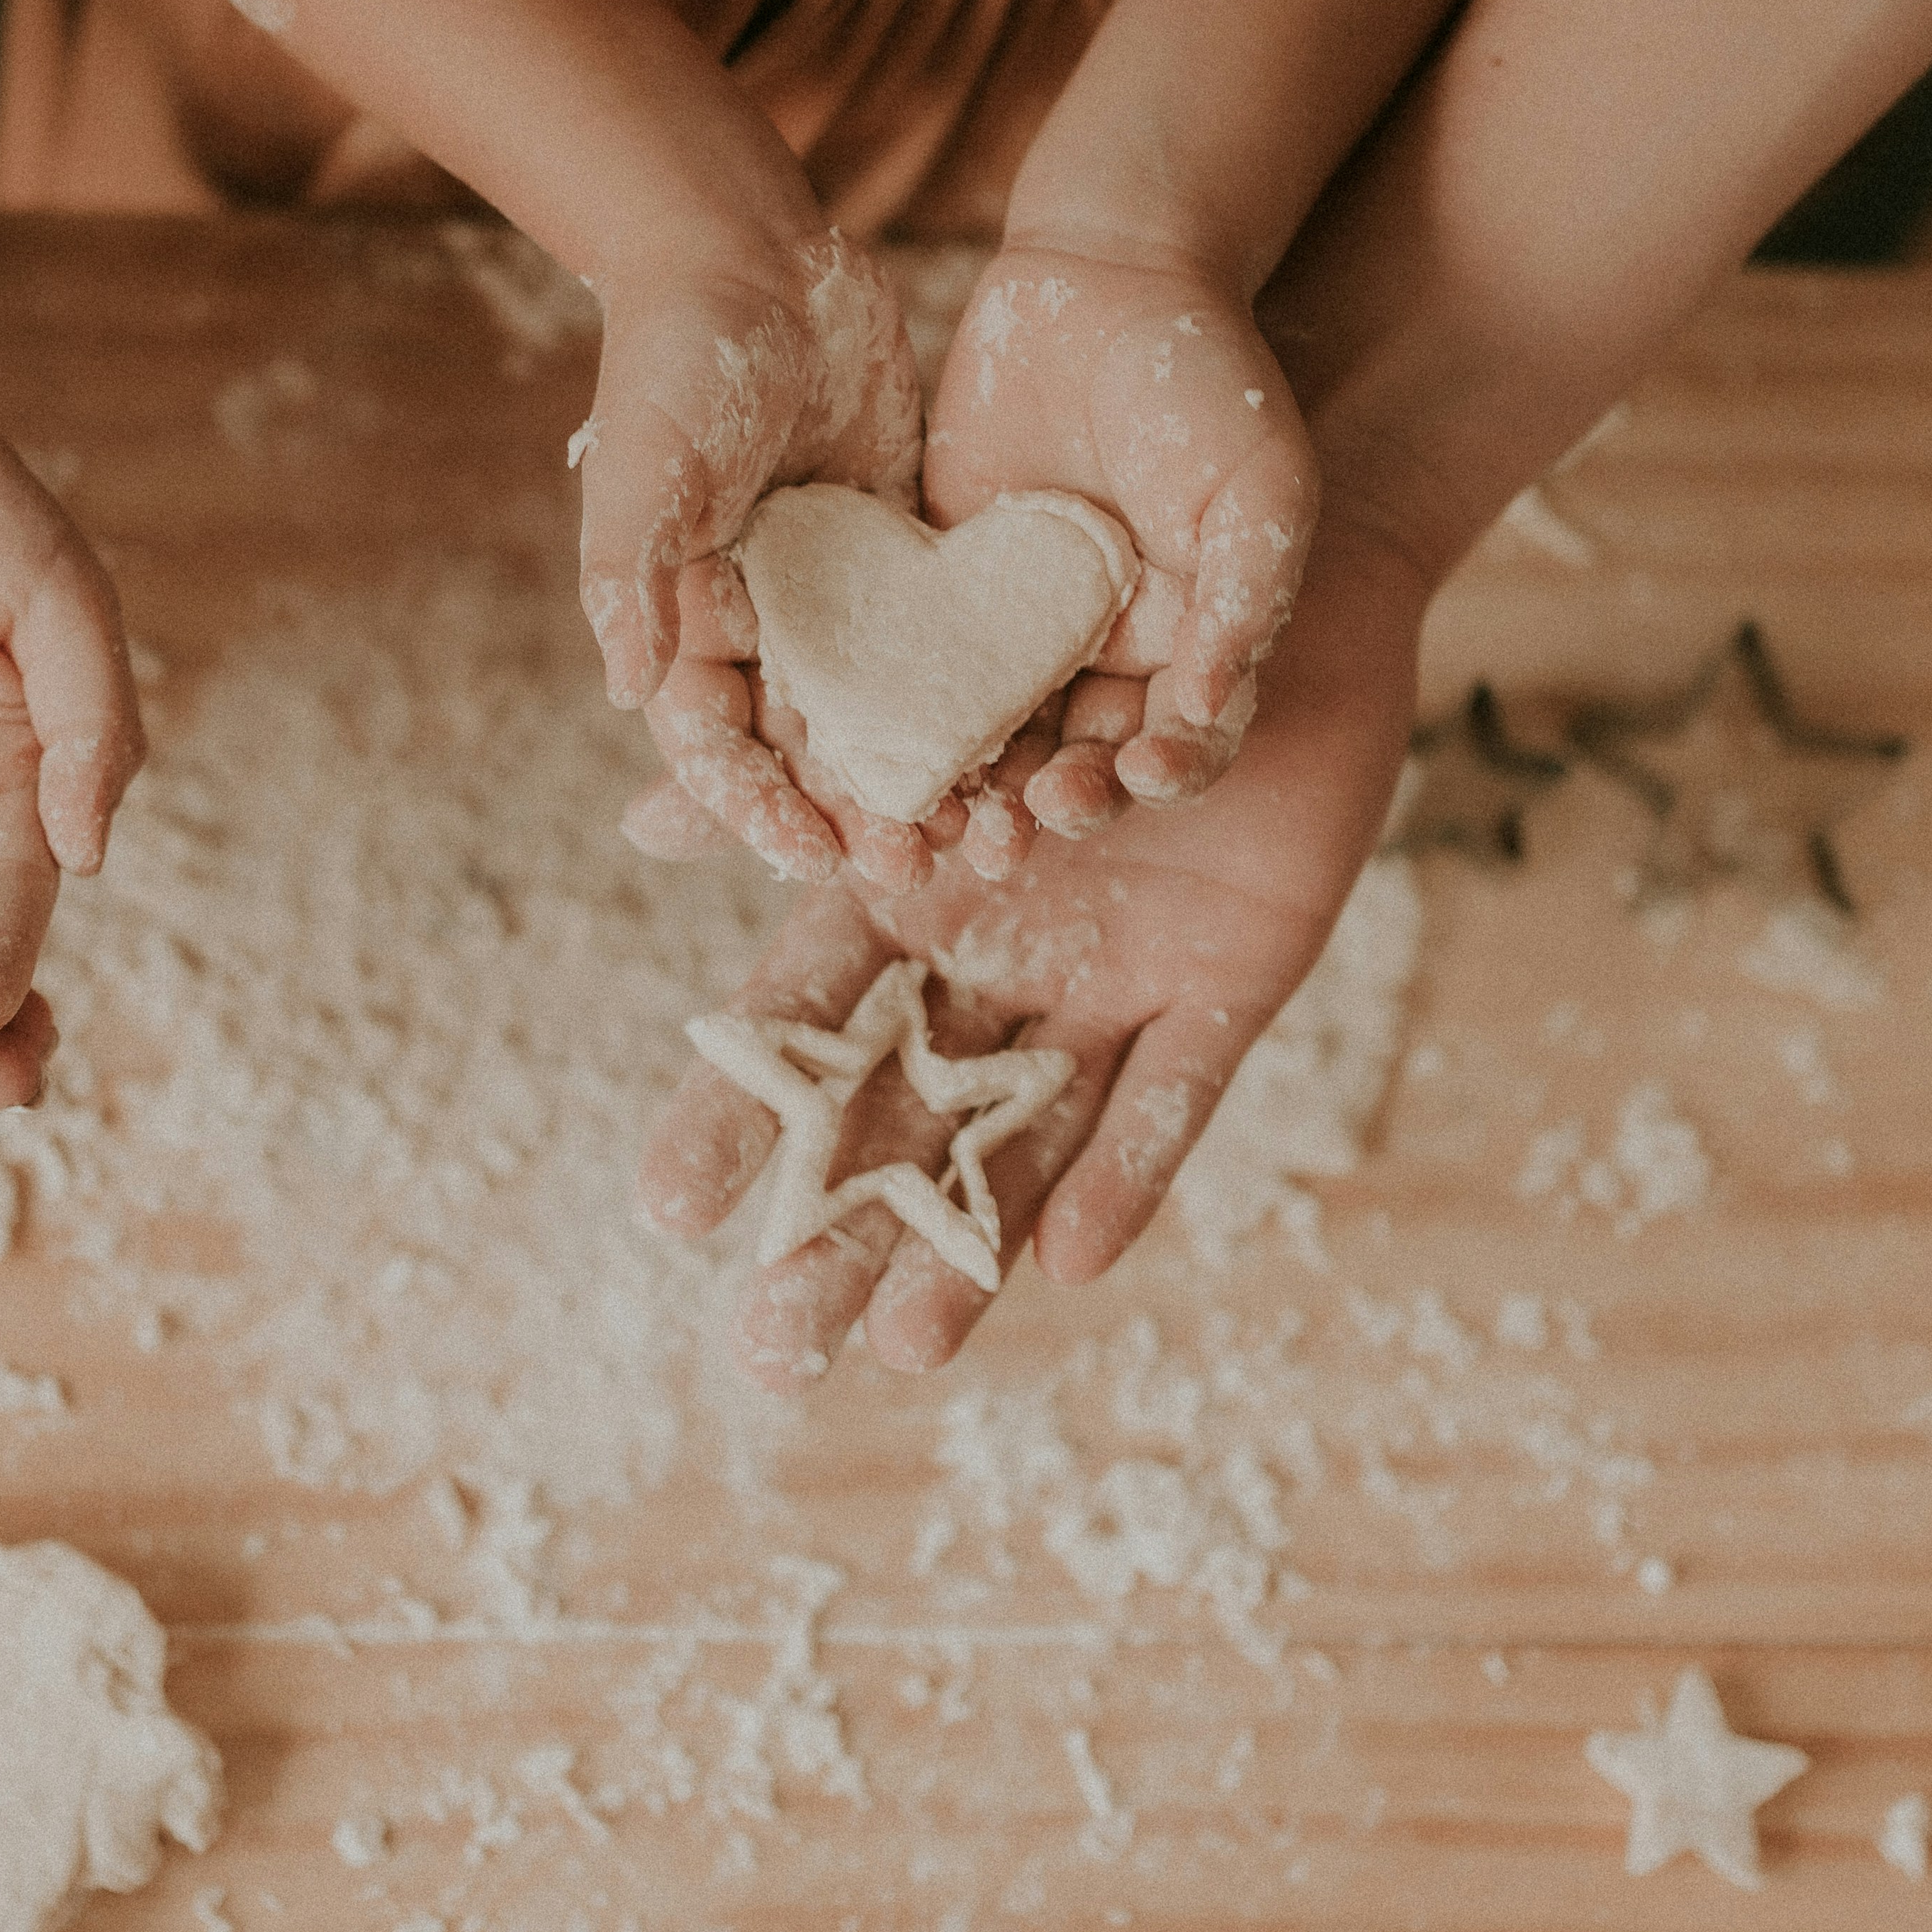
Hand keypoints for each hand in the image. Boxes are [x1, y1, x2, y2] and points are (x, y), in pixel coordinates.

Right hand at [587, 227, 929, 882]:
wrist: (749, 254)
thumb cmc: (678, 356)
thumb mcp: (642, 464)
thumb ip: (632, 574)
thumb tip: (629, 694)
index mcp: (685, 624)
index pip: (719, 747)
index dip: (760, 810)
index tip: (814, 856)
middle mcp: (758, 626)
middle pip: (807, 752)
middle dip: (853, 818)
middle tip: (917, 869)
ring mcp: (834, 594)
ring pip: (880, 714)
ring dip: (920, 777)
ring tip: (980, 830)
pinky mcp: (899, 552)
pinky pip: (938, 642)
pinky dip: (971, 696)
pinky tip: (1022, 741)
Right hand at [634, 527, 1424, 1389]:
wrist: (1283, 582)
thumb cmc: (1088, 623)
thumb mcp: (933, 681)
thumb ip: (807, 757)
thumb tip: (648, 810)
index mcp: (921, 896)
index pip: (803, 1024)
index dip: (738, 1112)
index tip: (663, 1210)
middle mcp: (1006, 958)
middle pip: (901, 1114)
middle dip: (838, 1230)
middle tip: (768, 1349)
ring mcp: (1116, 979)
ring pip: (1025, 1130)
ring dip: (968, 1237)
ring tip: (910, 1343)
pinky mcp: (1231, 978)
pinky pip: (1175, 1090)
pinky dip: (1129, 1170)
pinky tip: (1072, 1256)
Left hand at [922, 239, 1314, 858]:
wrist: (1111, 275)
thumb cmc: (1211, 380)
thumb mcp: (1259, 487)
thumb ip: (1245, 598)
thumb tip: (1214, 707)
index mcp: (1187, 648)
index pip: (1170, 744)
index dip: (1150, 774)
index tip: (1127, 781)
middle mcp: (1101, 655)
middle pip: (1071, 758)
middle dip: (1046, 800)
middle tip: (1014, 828)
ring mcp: (1017, 626)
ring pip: (986, 729)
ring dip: (961, 781)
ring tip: (930, 821)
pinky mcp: (942, 586)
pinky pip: (911, 660)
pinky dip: (891, 706)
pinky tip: (859, 738)